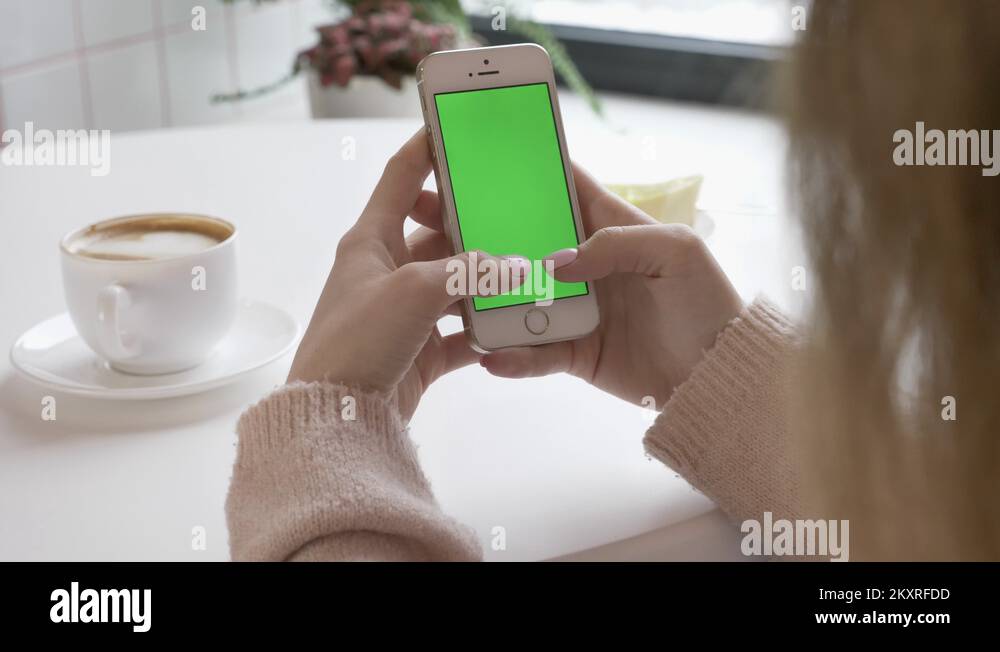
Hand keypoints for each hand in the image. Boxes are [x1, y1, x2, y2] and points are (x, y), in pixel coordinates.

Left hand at [287, 130, 518, 420]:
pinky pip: (462, 329)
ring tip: (529, 269)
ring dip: (489, 281)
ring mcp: (405, 309)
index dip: (429, 147)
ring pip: (457, 283)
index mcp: (371, 239)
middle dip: (478, 225)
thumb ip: (470, 273)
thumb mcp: (416, 291)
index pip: (402, 177)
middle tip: (518, 210)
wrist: (337, 416)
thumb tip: (516, 268)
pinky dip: (487, 327)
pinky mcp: (420, 347)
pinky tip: (515, 324)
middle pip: (441, 233)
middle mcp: (387, 269)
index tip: (459, 125)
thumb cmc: (358, 342)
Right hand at [481, 166, 743, 409]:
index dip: (532, 172)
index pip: (566, 190)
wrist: (718, 373)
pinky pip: (535, 353)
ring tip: (457, 297)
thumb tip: (554, 262)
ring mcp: (576, 309)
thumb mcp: (675, 251)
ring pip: (520, 299)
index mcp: (612, 229)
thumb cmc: (706, 301)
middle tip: (443, 227)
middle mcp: (586, 265)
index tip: (487, 158)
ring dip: (490, 299)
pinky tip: (491, 356)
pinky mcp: (574, 352)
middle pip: (528, 243)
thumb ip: (615, 243)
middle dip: (489, 234)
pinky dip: (512, 356)